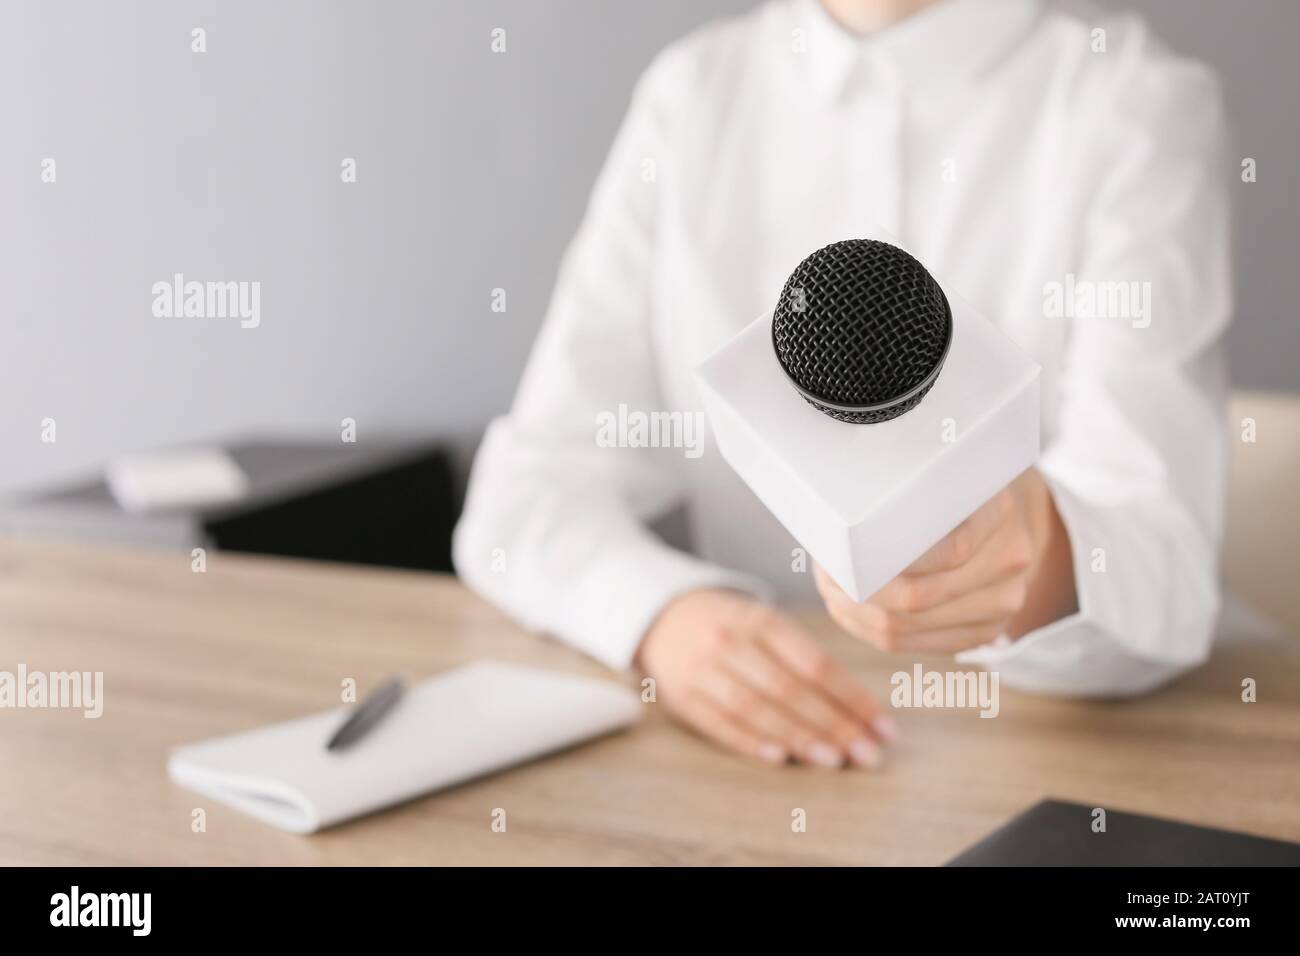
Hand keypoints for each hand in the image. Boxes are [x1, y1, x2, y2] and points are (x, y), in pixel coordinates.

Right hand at [635, 589, 895, 768]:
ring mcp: (703, 669)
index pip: (816, 664)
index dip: (853, 698)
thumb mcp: (766, 624)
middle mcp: (731, 642)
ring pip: (757, 709)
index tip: (884, 727)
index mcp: (761, 620)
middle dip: (835, 725)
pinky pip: (720, 724)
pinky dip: (752, 742)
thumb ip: (805, 657)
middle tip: (869, 755)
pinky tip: (781, 758)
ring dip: (799, 738)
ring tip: (835, 761)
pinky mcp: (682, 697)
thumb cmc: (733, 627)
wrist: (662, 616)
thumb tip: (859, 708)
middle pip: (790, 689)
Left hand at [815, 469, 1075, 653]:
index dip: (889, 558)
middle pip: (920, 596)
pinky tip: (850, 612)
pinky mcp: (987, 632)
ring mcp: (1004, 601)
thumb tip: (837, 506)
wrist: (1009, 521)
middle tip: (826, 574)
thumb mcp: (943, 472)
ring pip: (908, 627)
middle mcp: (1011, 558)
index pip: (948, 548)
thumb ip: (908, 488)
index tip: (848, 552)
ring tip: (831, 591)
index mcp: (1001, 509)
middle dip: (860, 591)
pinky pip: (916, 644)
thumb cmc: (957, 492)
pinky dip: (871, 631)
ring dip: (857, 614)